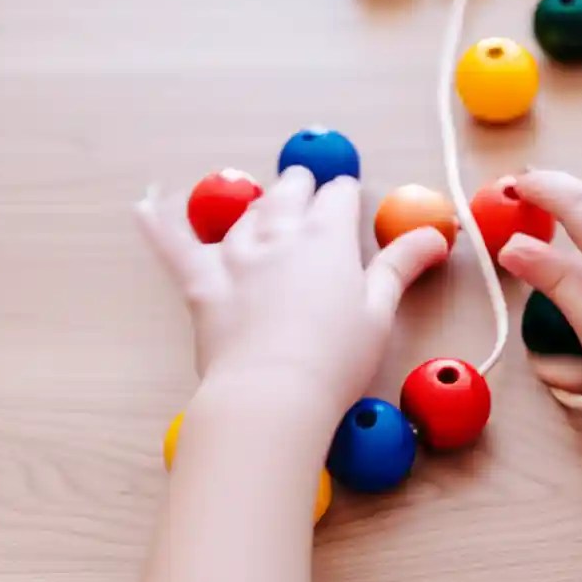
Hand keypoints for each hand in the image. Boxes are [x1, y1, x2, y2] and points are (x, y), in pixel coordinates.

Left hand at [135, 168, 447, 422]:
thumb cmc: (337, 358)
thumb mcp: (380, 310)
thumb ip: (401, 265)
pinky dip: (159, 224)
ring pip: (246, 214)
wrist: (272, 395)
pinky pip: (174, 246)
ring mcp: (236, 256)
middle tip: (305, 186)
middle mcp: (279, 235)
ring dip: (258, 203)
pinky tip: (144, 204)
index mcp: (328, 238)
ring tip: (264, 200)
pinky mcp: (202, 284)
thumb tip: (437, 233)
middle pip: (289, 195)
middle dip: (300, 187)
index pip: (338, 198)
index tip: (348, 199)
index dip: (344, 196)